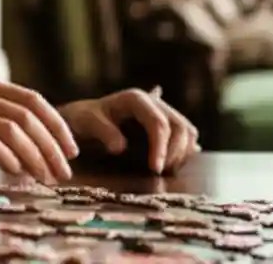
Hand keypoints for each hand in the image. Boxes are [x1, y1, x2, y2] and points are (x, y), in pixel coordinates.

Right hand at [0, 75, 78, 183]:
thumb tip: (38, 142)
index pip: (31, 99)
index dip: (57, 125)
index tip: (71, 151)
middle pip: (27, 114)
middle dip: (52, 145)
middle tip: (63, 173)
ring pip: (13, 128)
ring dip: (36, 156)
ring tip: (44, 178)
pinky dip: (9, 158)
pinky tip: (17, 174)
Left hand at [58, 87, 200, 174]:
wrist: (84, 117)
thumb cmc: (84, 119)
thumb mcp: (88, 123)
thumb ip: (104, 132)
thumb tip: (121, 147)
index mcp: (136, 99)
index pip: (158, 123)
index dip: (161, 147)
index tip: (155, 169)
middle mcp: (154, 102)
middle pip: (180, 126)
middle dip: (175, 152)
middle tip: (159, 173)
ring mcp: (162, 112)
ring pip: (187, 131)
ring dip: (182, 153)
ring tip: (164, 169)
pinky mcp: (166, 124)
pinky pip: (186, 136)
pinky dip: (184, 151)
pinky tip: (172, 163)